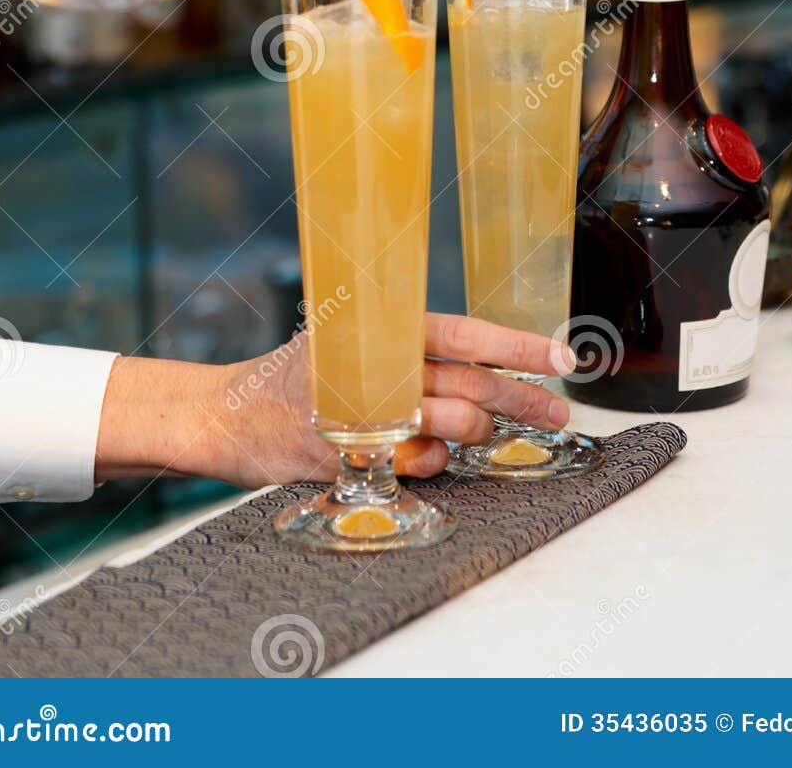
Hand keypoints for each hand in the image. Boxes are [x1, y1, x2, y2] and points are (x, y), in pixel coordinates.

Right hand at [96, 313, 574, 487]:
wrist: (229, 413)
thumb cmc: (297, 377)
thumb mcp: (351, 342)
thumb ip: (407, 351)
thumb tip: (475, 366)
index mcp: (384, 329)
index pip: (467, 333)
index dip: (519, 347)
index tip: (563, 358)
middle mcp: (379, 365)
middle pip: (472, 382)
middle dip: (524, 400)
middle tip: (557, 412)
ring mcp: (367, 410)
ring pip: (453, 423)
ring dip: (476, 432)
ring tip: (479, 432)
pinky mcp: (354, 453)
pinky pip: (418, 463)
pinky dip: (432, 460)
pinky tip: (427, 453)